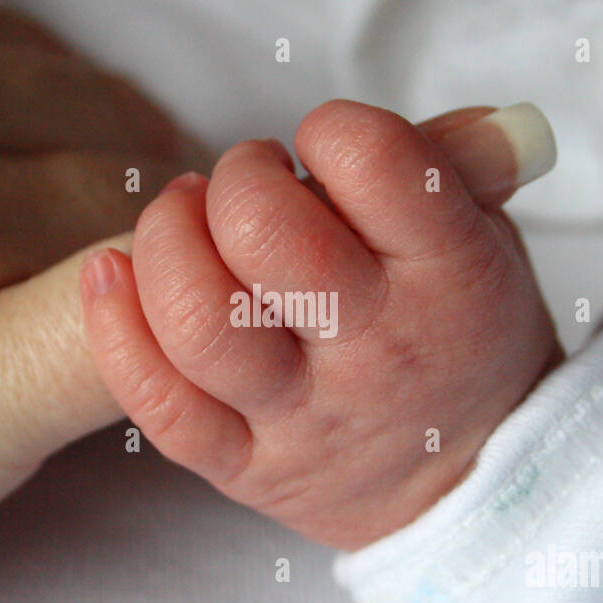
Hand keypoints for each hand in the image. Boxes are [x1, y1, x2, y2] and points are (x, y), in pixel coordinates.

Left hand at [82, 100, 559, 549]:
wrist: (468, 484)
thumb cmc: (463, 338)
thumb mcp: (490, 243)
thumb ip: (466, 170)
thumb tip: (486, 118)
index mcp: (450, 277)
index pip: (373, 163)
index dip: (332, 130)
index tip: (325, 149)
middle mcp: (376, 348)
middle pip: (265, 234)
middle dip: (236, 180)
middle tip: (248, 186)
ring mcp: (304, 415)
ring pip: (199, 318)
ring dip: (167, 242)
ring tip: (186, 221)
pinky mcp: (246, 465)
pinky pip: (160, 405)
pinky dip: (116, 330)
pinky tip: (112, 274)